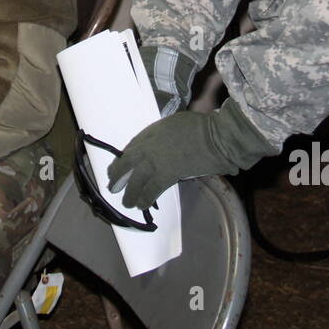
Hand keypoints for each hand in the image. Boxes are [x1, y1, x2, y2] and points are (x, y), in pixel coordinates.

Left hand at [106, 101, 275, 209]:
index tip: (119, 166)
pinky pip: (151, 189)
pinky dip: (146, 198)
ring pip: (136, 179)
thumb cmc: (203, 127)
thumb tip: (165, 146)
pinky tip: (142, 204)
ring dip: (130, 192)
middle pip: (127, 162)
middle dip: (118, 175)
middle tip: (112, 186)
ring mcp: (157, 160)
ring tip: (127, 202)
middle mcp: (150, 144)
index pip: (132, 146)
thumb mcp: (176, 123)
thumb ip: (165, 135)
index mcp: (152, 130)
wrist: (216, 137)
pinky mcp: (167, 174)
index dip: (124, 159)